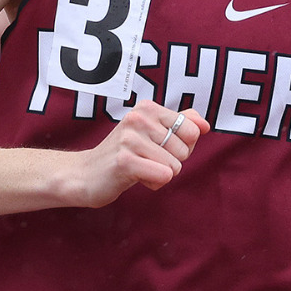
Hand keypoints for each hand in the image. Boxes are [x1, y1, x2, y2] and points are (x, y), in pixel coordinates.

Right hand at [72, 101, 208, 207]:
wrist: (85, 174)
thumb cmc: (124, 154)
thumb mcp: (152, 133)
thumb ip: (180, 123)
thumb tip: (204, 124)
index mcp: (148, 107)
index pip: (192, 130)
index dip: (181, 147)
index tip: (157, 148)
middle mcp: (138, 118)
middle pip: (185, 151)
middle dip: (170, 162)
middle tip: (144, 160)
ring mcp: (130, 138)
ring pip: (175, 166)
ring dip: (160, 174)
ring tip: (138, 169)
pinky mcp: (125, 161)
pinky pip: (164, 176)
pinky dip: (154, 183)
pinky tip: (134, 178)